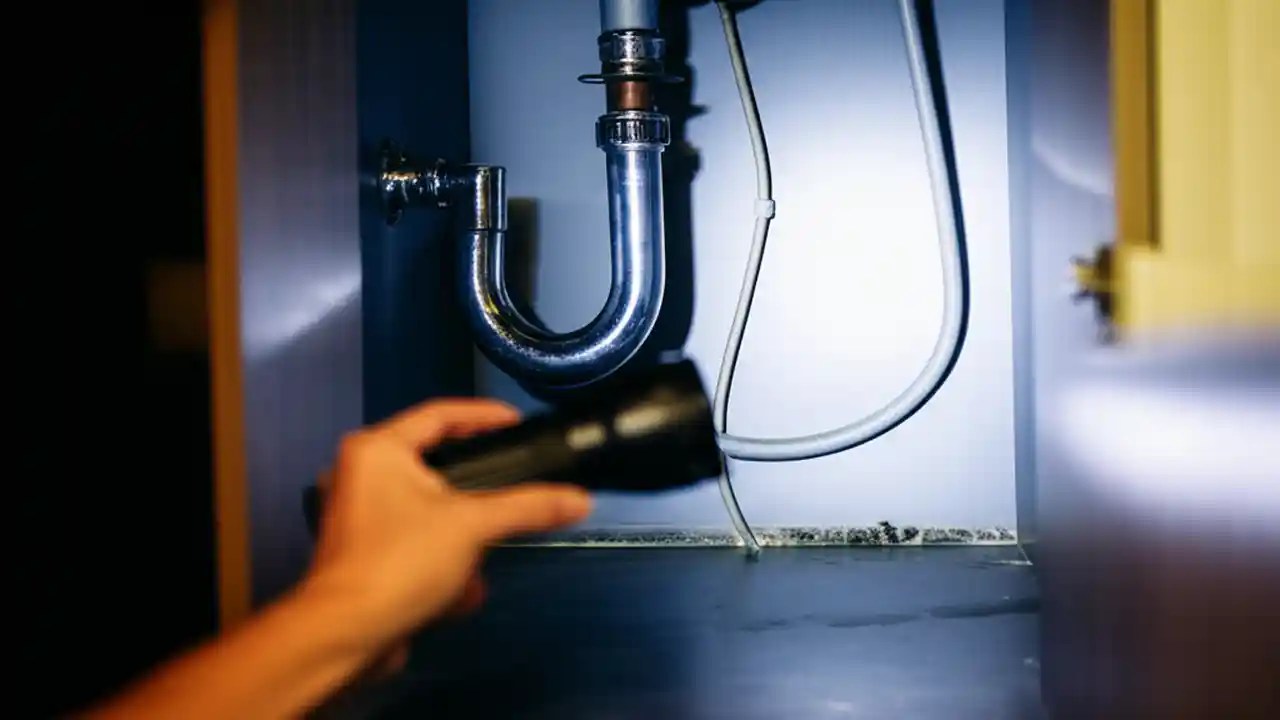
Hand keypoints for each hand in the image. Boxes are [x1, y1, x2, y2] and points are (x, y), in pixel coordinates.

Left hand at [300, 398, 592, 653]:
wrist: (346, 636)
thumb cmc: (402, 561)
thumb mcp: (473, 526)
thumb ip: (528, 507)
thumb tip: (581, 499)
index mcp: (377, 448)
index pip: (440, 413)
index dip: (484, 415)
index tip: (519, 423)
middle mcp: (360, 473)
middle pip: (436, 466)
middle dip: (475, 496)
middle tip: (510, 492)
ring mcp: (357, 515)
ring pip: (430, 512)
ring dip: (460, 541)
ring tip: (477, 560)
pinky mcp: (362, 554)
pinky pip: (415, 543)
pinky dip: (439, 564)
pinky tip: (455, 590)